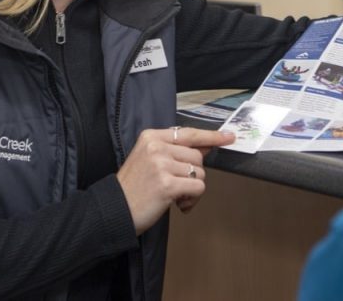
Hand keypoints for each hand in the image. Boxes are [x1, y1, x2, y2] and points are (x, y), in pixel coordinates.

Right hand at [117, 126, 234, 233]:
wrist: (113, 210)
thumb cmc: (133, 188)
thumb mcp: (149, 160)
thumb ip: (175, 152)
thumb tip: (206, 148)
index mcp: (151, 137)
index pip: (189, 133)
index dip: (211, 136)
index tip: (228, 137)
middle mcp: (157, 147)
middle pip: (197, 156)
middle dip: (194, 174)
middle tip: (178, 187)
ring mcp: (162, 165)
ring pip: (199, 173)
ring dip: (192, 189)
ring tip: (175, 197)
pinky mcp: (168, 184)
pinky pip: (198, 188)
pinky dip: (192, 199)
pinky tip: (178, 205)